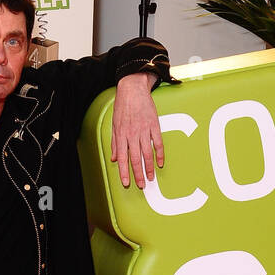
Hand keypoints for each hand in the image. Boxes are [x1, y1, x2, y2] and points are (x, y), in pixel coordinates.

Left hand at [111, 71, 163, 188]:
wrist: (133, 88)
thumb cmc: (123, 106)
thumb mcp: (114, 124)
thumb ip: (115, 142)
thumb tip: (114, 158)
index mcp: (121, 135)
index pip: (122, 158)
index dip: (124, 172)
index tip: (126, 183)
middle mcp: (132, 134)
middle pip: (135, 159)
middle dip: (138, 174)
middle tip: (141, 185)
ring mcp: (144, 130)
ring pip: (147, 153)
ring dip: (149, 167)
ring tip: (151, 178)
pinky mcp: (154, 125)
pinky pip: (158, 143)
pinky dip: (160, 154)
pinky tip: (160, 163)